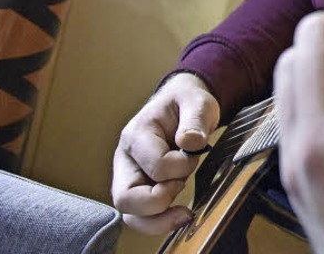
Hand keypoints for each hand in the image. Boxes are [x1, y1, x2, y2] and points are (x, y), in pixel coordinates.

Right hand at [111, 72, 220, 233]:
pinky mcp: (140, 189)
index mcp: (137, 135)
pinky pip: (141, 216)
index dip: (180, 167)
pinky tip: (180, 216)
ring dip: (157, 221)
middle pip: (126, 197)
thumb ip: (195, 119)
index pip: (155, 164)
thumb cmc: (186, 103)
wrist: (181, 104)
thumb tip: (190, 143)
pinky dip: (159, 222)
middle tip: (182, 186)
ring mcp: (130, 177)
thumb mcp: (197, 101)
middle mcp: (126, 159)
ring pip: (130, 214)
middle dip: (159, 201)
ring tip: (184, 214)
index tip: (194, 155)